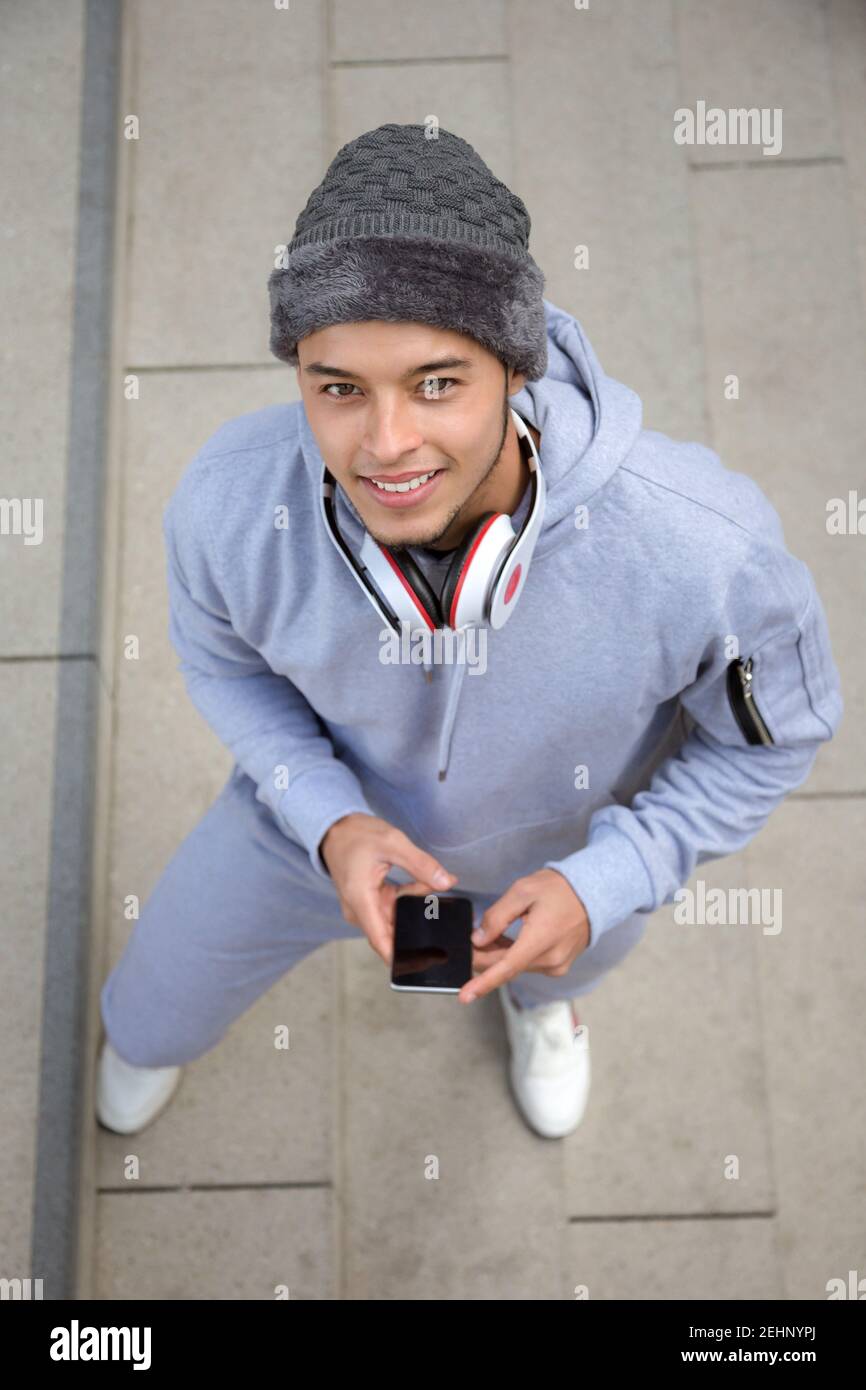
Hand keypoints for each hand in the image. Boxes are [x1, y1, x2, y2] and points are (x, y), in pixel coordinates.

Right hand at [320, 813, 457, 965]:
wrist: (336, 828)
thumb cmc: (358, 834)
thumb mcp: (393, 843)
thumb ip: (421, 864)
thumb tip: (447, 883)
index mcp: (360, 900)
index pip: (381, 941)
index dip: (402, 958)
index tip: (423, 966)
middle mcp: (359, 910)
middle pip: (392, 933)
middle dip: (417, 927)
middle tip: (440, 918)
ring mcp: (363, 908)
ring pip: (396, 920)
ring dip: (414, 908)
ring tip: (429, 889)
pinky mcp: (369, 902)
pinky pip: (393, 910)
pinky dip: (408, 899)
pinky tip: (422, 886)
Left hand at [460, 868, 590, 1004]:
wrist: (592, 893)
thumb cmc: (558, 889)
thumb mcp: (522, 891)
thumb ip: (497, 917)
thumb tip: (478, 939)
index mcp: (541, 940)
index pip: (506, 967)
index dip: (483, 983)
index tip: (464, 997)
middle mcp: (550, 960)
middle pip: (506, 966)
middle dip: (484, 957)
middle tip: (469, 940)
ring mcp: (556, 965)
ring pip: (516, 966)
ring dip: (499, 954)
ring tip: (488, 934)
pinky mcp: (558, 965)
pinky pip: (528, 965)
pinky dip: (513, 955)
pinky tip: (506, 940)